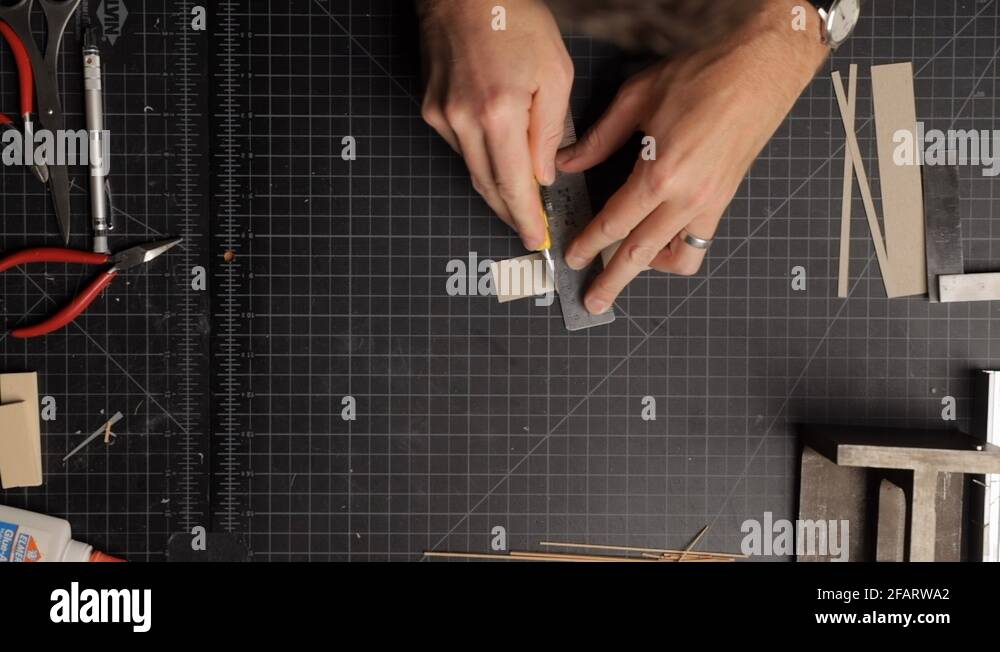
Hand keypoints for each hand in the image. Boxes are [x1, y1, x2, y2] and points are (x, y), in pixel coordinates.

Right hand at [418, 0, 572, 249]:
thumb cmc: (514, 19)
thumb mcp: (554, 73)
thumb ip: (550, 131)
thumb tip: (542, 175)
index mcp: (498, 114)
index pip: (513, 185)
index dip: (526, 218)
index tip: (535, 239)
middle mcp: (463, 121)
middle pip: (488, 186)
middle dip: (511, 213)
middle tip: (529, 231)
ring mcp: (442, 116)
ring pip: (473, 169)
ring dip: (496, 188)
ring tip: (520, 200)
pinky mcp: (431, 108)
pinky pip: (460, 146)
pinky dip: (481, 157)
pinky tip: (497, 155)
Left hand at [557, 0, 827, 314]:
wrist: (759, 70)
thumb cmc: (704, 77)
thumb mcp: (638, 99)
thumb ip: (599, 138)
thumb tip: (569, 162)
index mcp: (661, 174)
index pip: (613, 222)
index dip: (588, 244)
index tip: (572, 258)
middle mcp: (686, 198)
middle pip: (639, 255)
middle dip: (611, 281)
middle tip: (593, 301)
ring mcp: (709, 205)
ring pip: (676, 259)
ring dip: (649, 270)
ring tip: (626, 270)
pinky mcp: (724, 203)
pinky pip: (698, 244)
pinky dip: (677, 252)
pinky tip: (659, 243)